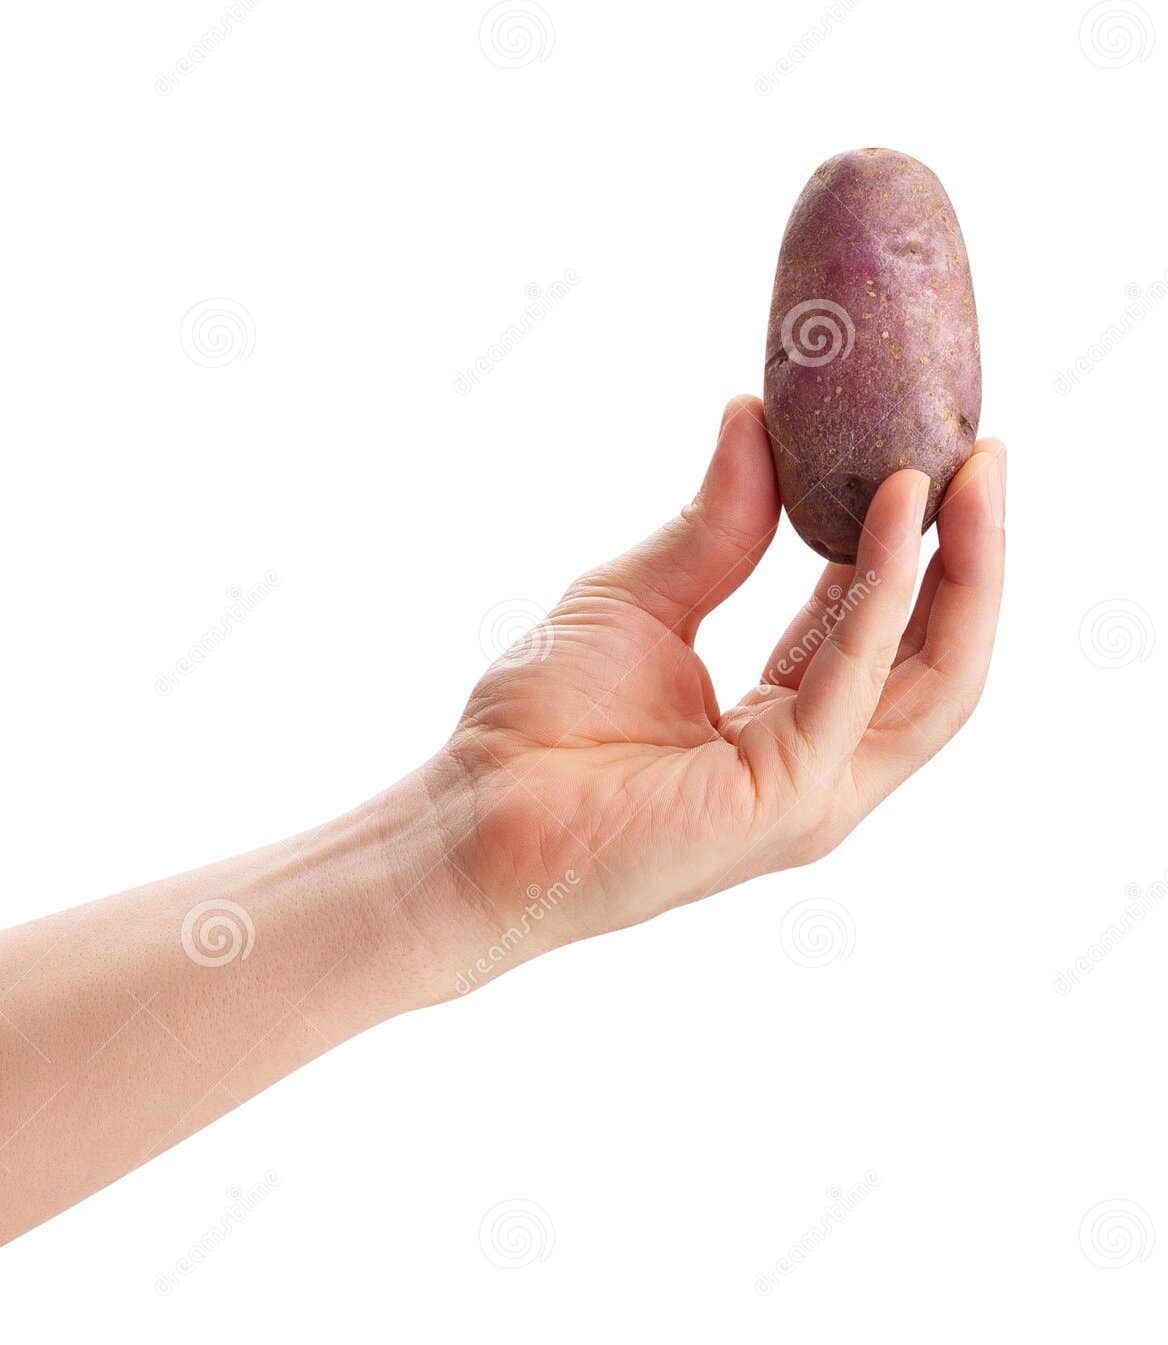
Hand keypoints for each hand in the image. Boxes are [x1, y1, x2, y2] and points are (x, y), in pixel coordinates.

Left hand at [421, 396, 1004, 980]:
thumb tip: (752, 413)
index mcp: (787, 724)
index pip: (884, 632)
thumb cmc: (541, 725)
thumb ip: (714, 527)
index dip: (920, 547)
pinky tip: (892, 515)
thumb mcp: (640, 600)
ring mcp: (810, 792)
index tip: (938, 455)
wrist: (475, 813)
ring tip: (968, 470)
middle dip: (972, 556)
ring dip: (959, 570)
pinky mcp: (785, 801)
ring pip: (929, 680)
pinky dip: (880, 594)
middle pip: (933, 659)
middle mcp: (816, 763)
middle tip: (985, 455)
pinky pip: (853, 685)